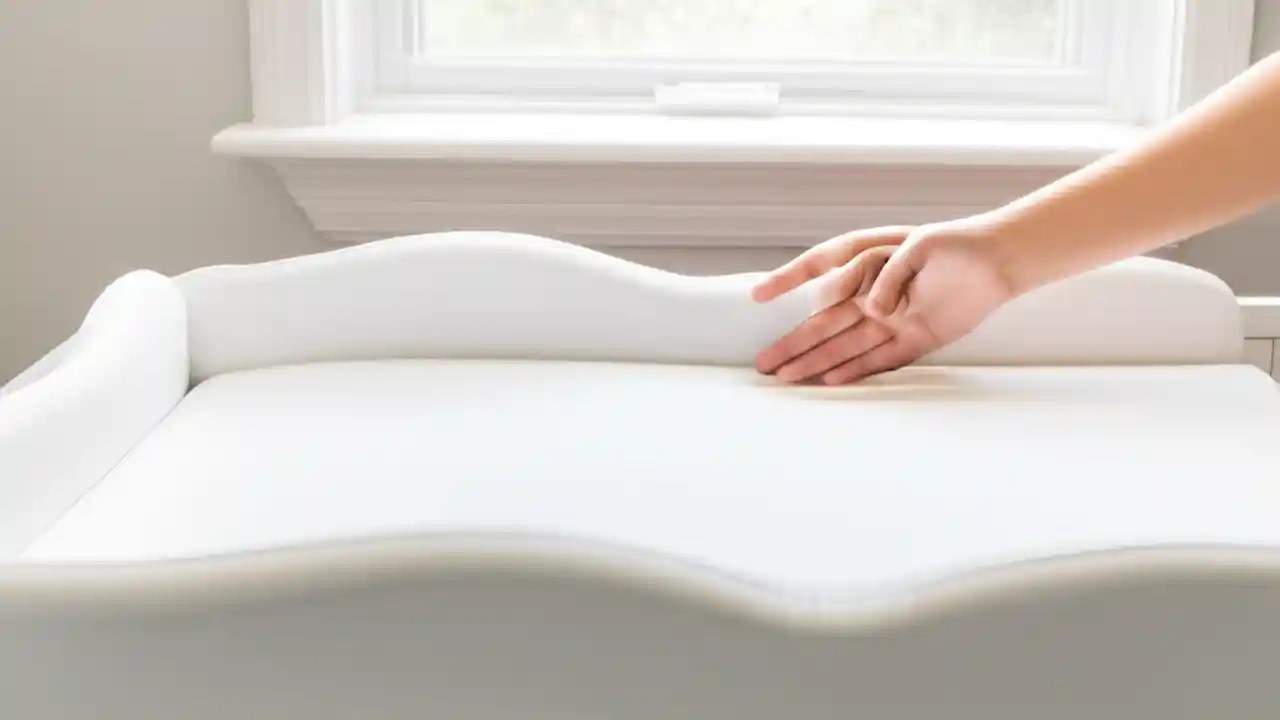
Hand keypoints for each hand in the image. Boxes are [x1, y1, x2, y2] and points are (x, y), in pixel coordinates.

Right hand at [753, 216, 1018, 383]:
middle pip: (823, 321)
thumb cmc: (954, 243)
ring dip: (816, 362)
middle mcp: (873, 293)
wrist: (999, 259)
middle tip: (764, 363)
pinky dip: (854, 370)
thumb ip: (885, 273)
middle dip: (793, 343)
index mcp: (867, 262)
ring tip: (787, 378)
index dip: (787, 281)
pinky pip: (879, 358)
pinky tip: (829, 381)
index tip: (758, 296)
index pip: (817, 269)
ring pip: (844, 345)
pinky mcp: (915, 337)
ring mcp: (892, 319)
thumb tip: (873, 309)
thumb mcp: (914, 245)